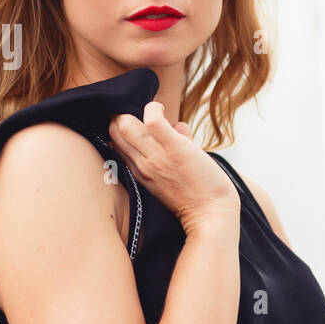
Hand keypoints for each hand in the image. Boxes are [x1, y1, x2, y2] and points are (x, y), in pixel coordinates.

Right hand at [108, 102, 239, 231]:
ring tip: (154, 110)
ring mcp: (156, 157)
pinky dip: (153, 108)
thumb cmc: (198, 196)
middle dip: (121, 116)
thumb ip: (173, 148)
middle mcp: (142, 164)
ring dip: (135, 112)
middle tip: (140, 113)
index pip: (115, 144)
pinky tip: (161, 107)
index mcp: (139, 172)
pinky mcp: (174, 149)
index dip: (119, 129)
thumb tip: (179, 126)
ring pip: (125, 125)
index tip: (134, 122)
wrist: (210, 216)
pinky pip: (153, 120)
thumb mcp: (174, 174)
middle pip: (114, 132)